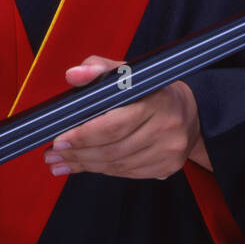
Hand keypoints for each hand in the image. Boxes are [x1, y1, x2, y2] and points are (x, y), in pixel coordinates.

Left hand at [43, 56, 209, 179]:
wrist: (191, 112)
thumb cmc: (153, 91)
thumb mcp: (129, 72)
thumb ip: (99, 69)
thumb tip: (73, 74)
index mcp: (157, 100)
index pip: (114, 124)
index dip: (83, 135)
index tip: (59, 139)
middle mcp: (167, 127)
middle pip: (113, 149)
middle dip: (77, 153)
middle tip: (53, 153)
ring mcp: (169, 150)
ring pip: (118, 165)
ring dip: (85, 165)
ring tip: (61, 161)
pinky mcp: (168, 167)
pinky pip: (127, 174)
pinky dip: (103, 170)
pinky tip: (85, 166)